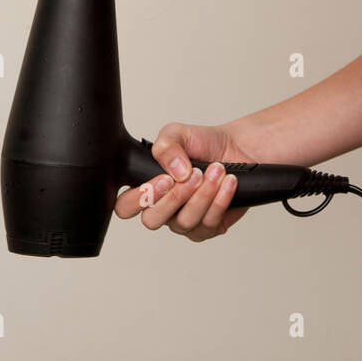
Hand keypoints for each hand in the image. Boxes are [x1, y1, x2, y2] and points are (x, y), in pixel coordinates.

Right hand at [114, 122, 255, 241]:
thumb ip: (166, 146)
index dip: (139, 198)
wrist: (235, 148)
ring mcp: (184, 221)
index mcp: (148, 187)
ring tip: (216, 171)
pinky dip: (220, 200)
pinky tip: (227, 182)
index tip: (164, 178)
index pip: (125, 206)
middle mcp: (163, 208)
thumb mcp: (178, 133)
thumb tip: (174, 171)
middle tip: (194, 176)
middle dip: (175, 197)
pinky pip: (209, 224)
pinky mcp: (209, 227)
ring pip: (185, 222)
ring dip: (203, 194)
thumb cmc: (203, 143)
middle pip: (152, 221)